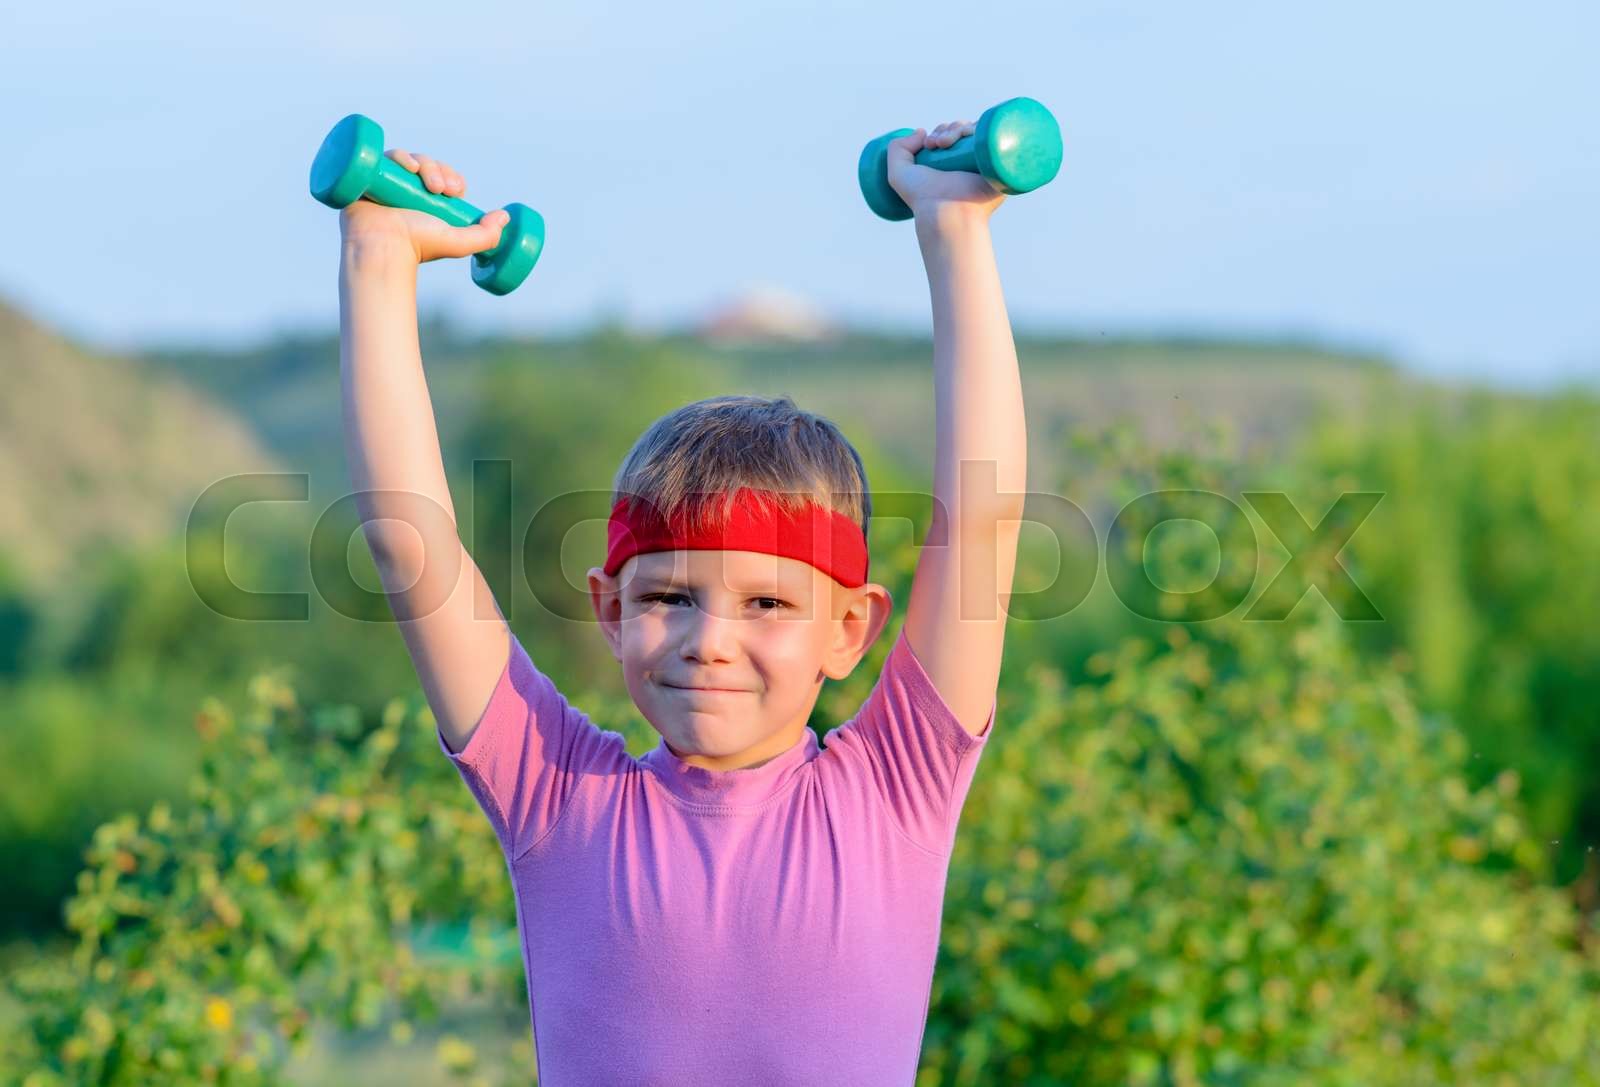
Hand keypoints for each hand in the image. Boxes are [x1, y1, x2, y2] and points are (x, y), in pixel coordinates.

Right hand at [338, 149, 508, 263]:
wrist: (385, 249)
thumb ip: (485, 235)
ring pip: (409, 159)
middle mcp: (406, 192)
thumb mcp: (458, 242)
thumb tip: (505, 218)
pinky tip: (409, 168)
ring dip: (424, 164)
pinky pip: (385, 158)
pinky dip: (399, 158)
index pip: (442, 177)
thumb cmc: (418, 247)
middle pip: (427, 165)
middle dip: (439, 171)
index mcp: (425, 202)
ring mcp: (387, 184)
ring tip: (428, 183)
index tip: (457, 191)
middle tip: (443, 190)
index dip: (452, 177)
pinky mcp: (369, 179)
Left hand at [886, 120, 1006, 224]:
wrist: (945, 212)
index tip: (929, 143)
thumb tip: (921, 131)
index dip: (941, 131)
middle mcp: (970, 163)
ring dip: (960, 128)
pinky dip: (986, 129)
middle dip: (949, 129)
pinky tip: (972, 134)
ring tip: (946, 143)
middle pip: (965, 131)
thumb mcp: (898, 173)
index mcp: (952, 164)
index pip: (952, 135)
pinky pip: (998, 138)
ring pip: (978, 131)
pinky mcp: (1000, 165)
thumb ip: (897, 148)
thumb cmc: (923, 198)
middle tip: (937, 144)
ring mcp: (986, 163)